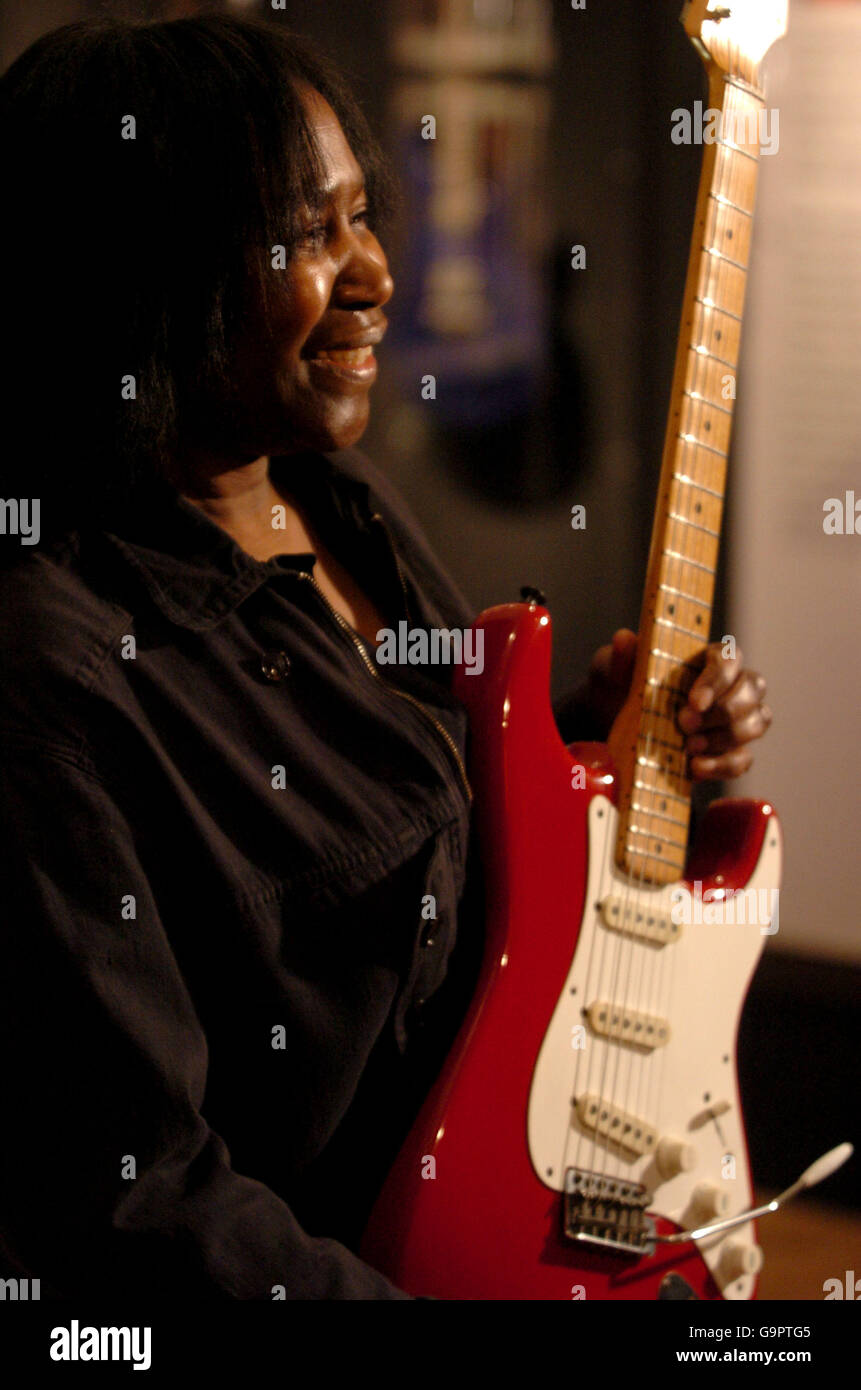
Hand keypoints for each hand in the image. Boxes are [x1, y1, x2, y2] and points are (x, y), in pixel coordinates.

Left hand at [584, 629, 771, 780]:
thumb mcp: (612, 669)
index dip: (718, 680)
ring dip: (726, 737)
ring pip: (757, 723)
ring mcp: (733, 718)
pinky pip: (743, 760)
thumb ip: (621, 657)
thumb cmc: (618, 687)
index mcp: (706, 657)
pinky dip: (723, 766)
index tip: (694, 702)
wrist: (610, 725)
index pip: (730, 658)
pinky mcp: (728, 751)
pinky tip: (694, 768)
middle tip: (684, 725)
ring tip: (688, 747)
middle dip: (722, 711)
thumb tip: (624, 639)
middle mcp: (728, 684)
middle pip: (753, 689)